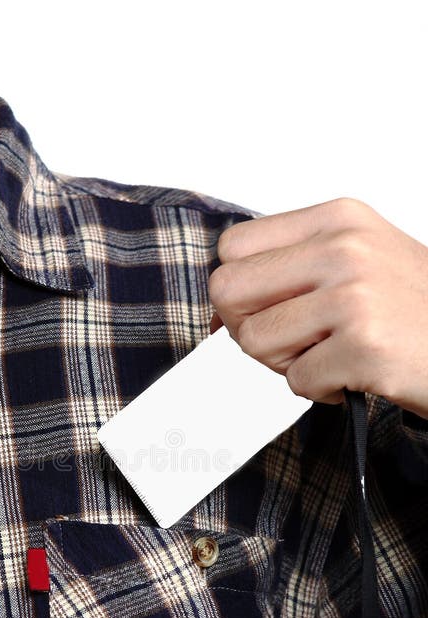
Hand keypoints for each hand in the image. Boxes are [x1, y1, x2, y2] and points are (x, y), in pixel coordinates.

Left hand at [208, 196, 427, 418]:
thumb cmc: (413, 309)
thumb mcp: (356, 263)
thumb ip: (290, 272)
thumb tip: (217, 313)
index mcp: (337, 219)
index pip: (234, 247)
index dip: (239, 289)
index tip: (268, 309)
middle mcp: (343, 249)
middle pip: (228, 291)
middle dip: (249, 327)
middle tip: (293, 341)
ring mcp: (355, 296)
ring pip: (255, 341)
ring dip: (288, 363)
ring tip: (332, 355)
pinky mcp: (365, 347)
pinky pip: (297, 381)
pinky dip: (321, 390)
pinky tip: (356, 374)